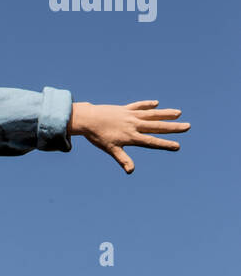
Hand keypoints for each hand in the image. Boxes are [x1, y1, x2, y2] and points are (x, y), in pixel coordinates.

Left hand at [69, 100, 189, 173]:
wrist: (88, 119)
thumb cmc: (98, 136)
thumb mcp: (111, 149)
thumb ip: (122, 159)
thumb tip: (131, 170)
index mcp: (132, 136)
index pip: (152, 142)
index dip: (165, 144)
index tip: (177, 146)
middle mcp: (134, 124)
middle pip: (157, 126)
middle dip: (173, 128)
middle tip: (187, 126)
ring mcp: (131, 115)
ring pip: (152, 114)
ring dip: (165, 114)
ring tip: (178, 113)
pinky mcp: (125, 109)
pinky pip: (139, 106)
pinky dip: (147, 105)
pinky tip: (156, 104)